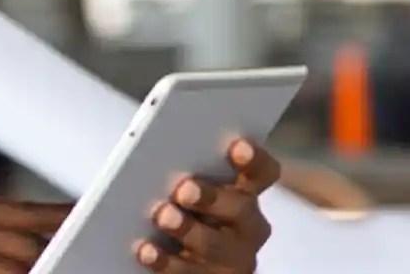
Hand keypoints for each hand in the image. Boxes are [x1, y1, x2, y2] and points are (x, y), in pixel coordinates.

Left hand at [136, 138, 280, 272]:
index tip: (236, 147)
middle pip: (241, 208)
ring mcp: (233, 259)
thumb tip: (157, 151)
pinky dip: (167, 263)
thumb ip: (184, 172)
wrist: (173, 252)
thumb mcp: (186, 190)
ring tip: (163, 216)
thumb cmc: (178, 209)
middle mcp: (246, 226)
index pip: (262, 172)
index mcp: (243, 193)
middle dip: (212, 198)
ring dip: (190, 231)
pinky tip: (147, 252)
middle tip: (184, 189)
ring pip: (218, 246)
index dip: (254, 160)